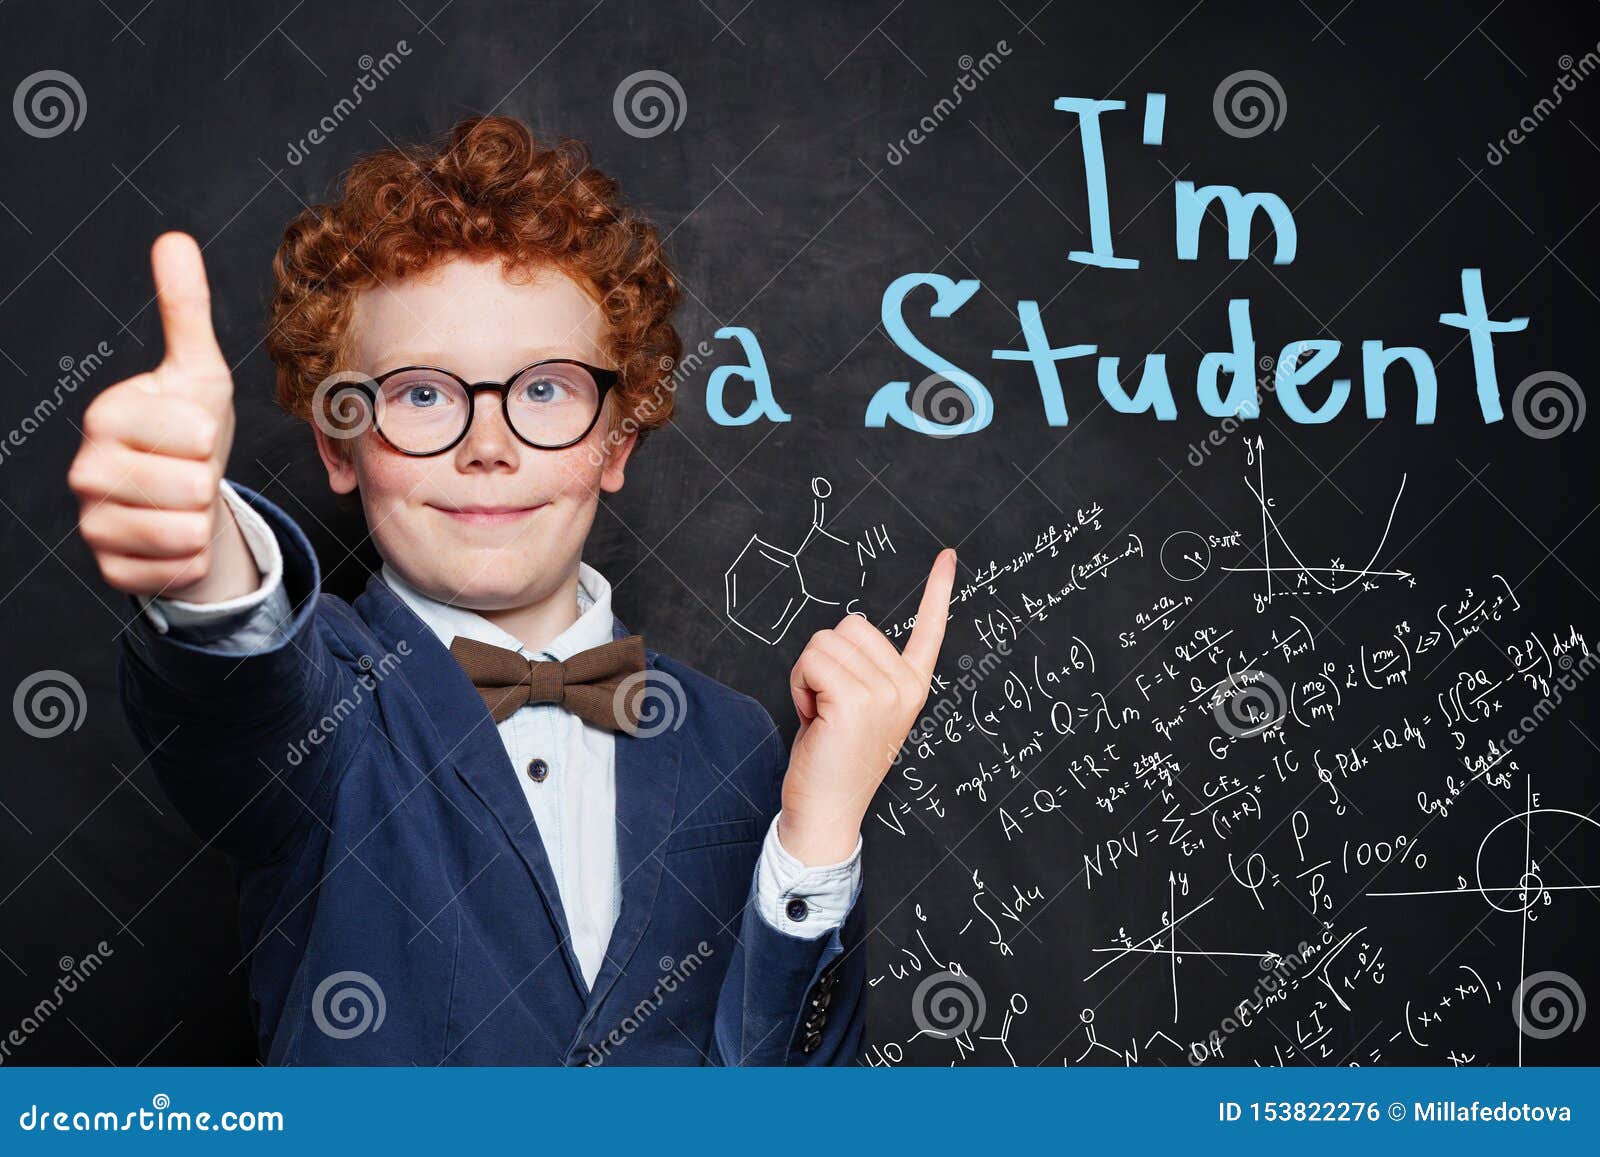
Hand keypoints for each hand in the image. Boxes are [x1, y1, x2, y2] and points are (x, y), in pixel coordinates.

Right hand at [69, 231, 250, 600]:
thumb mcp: (197, 371)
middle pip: (191, 485)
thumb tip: (174, 240)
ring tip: (183, 502)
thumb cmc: (189, 430)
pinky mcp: (110, 569)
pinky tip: (175, 537)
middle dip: (207, 481)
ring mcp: (92, 522)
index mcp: (106, 415)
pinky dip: (192, 558)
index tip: (189, 433)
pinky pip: (178, 569)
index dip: (209, 435)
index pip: (195, 432)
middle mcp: (85, 470)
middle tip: (189, 472)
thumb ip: (185, 309)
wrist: (185, 497)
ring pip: (186, 531)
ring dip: (201, 520)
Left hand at [777, 547, 956, 864]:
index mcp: (912, 687)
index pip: (930, 630)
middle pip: (850, 626)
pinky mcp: (854, 701)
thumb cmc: (834, 759)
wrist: (826, 811)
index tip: (947, 556)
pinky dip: (800, 686)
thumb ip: (863, 672)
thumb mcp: (861, 708)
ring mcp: (883, 693)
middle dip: (825, 660)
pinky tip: (813, 718)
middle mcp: (904, 687)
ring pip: (825, 642)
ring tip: (821, 714)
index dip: (938, 590)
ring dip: (809, 674)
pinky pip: (812, 663)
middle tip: (829, 705)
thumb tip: (848, 634)